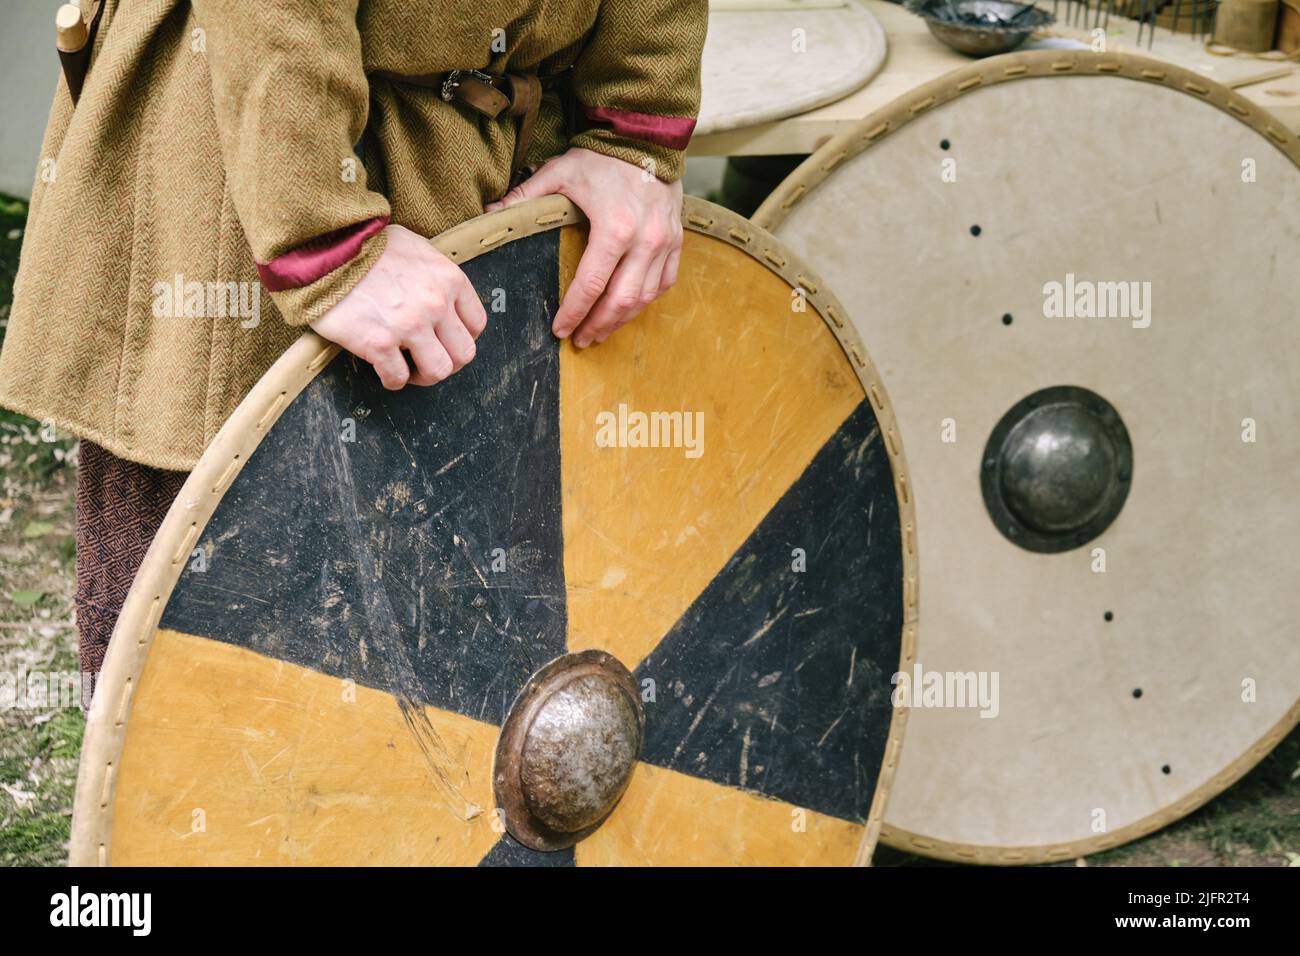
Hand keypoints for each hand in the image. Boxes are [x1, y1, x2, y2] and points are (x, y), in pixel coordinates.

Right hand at [311, 224, 486, 389]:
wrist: (325, 247)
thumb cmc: (365, 244)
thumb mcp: (414, 246)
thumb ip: (434, 273)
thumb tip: (439, 292)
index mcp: (449, 279)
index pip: (476, 324)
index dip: (462, 338)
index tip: (446, 341)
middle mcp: (435, 304)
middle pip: (463, 354)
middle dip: (448, 362)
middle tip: (428, 361)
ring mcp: (409, 325)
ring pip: (437, 371)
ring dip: (423, 376)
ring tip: (408, 370)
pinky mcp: (379, 343)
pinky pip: (397, 377)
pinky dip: (392, 380)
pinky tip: (383, 371)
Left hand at [486, 147, 682, 347]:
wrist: (646, 136)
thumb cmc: (601, 157)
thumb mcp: (559, 173)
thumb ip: (524, 197)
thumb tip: (489, 216)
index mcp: (614, 228)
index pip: (591, 285)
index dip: (574, 312)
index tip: (560, 330)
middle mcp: (644, 241)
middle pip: (621, 301)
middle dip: (598, 326)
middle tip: (581, 341)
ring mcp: (664, 243)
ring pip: (644, 298)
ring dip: (622, 320)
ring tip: (601, 332)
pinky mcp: (676, 241)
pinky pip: (664, 282)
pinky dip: (646, 300)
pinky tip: (628, 309)